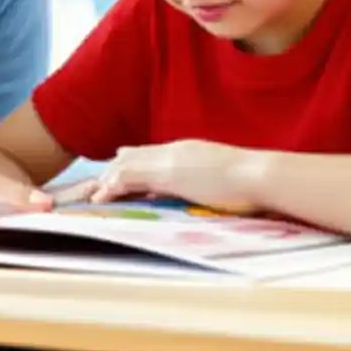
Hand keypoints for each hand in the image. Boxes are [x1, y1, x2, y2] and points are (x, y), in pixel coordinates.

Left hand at [89, 140, 267, 214]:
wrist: (260, 175)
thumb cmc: (248, 183)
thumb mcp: (214, 180)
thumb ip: (194, 183)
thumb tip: (179, 193)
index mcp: (184, 152)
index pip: (146, 157)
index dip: (127, 168)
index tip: (112, 181)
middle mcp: (171, 151)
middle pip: (130, 158)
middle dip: (111, 174)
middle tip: (93, 190)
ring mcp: (167, 160)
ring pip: (124, 166)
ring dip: (105, 181)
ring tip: (90, 197)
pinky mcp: (165, 173)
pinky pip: (128, 178)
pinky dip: (111, 188)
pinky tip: (100, 199)